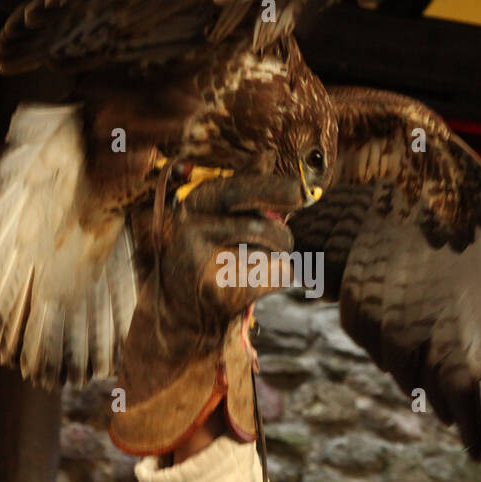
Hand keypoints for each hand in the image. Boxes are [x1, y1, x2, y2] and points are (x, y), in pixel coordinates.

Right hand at [109, 173, 301, 458]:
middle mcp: (190, 231)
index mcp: (190, 207)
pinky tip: (252, 285)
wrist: (179, 314)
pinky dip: (277, 278)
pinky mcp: (222, 293)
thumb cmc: (206, 258)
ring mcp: (203, 264)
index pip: (235, 192)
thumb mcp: (213, 219)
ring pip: (271, 253)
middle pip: (261, 227)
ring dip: (277, 259)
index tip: (302, 192)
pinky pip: (275, 276)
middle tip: (284, 242)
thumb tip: (276, 168)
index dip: (273, 189)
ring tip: (252, 267)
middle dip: (282, 236)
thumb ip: (242, 195)